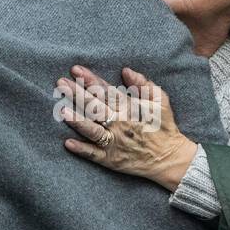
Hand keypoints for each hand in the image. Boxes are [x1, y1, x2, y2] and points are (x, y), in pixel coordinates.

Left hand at [56, 64, 197, 190]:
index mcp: (130, 108)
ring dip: (77, 120)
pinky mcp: (111, 159)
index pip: (106, 91)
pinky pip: (94, 154)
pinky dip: (81, 149)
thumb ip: (144, 84)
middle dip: (77, 94)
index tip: (76, 70)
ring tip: (63, 111)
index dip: (91, 80)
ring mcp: (114, 143)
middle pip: (95, 107)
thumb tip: (126, 71)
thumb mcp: (160, 100)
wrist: (169, 158)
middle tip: (61, 83)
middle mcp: (119, 124)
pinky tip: (68, 143)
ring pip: (92, 130)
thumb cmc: (163, 126)